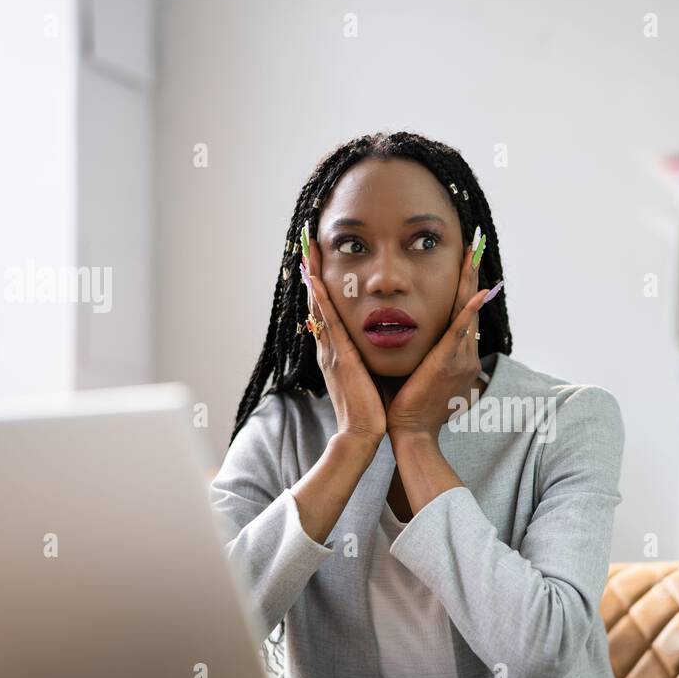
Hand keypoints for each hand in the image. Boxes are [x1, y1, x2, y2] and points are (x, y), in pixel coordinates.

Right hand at [301, 238, 385, 451]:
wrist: (362, 433)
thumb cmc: (368, 409)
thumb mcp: (364, 376)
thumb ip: (363, 359)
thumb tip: (371, 346)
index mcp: (335, 351)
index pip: (326, 311)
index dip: (320, 285)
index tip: (317, 261)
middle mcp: (328, 347)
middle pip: (317, 302)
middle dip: (311, 272)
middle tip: (307, 243)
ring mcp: (330, 351)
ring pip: (319, 306)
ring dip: (312, 277)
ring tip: (307, 250)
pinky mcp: (339, 357)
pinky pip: (328, 323)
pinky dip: (320, 300)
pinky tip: (315, 280)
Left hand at [386, 239, 491, 439]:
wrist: (409, 431)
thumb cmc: (408, 404)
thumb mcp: (418, 370)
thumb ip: (420, 349)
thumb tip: (405, 330)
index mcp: (456, 354)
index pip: (463, 311)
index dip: (466, 285)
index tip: (467, 260)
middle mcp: (464, 353)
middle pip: (469, 305)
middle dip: (472, 273)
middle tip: (476, 244)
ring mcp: (458, 358)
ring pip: (466, 311)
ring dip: (469, 280)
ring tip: (473, 253)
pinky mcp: (447, 364)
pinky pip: (459, 332)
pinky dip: (468, 311)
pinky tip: (475, 292)